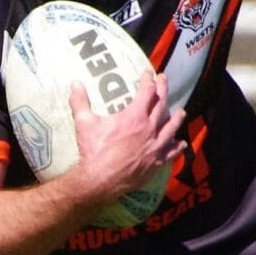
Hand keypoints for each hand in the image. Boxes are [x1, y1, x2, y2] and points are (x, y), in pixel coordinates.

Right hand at [69, 68, 183, 204]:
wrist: (99, 180)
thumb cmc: (93, 151)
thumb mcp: (84, 123)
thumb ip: (80, 101)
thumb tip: (74, 84)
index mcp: (134, 117)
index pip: (146, 92)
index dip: (148, 80)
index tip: (148, 73)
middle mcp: (149, 129)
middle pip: (161, 105)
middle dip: (163, 90)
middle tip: (164, 80)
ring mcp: (154, 146)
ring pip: (171, 128)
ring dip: (176, 118)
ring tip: (180, 111)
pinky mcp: (155, 162)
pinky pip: (170, 152)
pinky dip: (177, 147)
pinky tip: (181, 143)